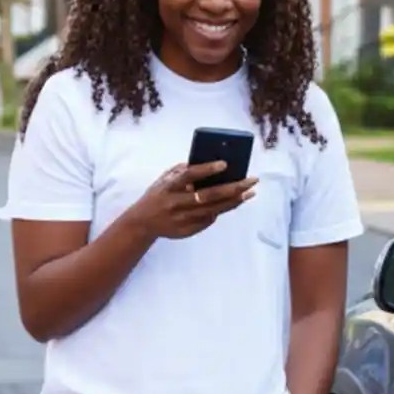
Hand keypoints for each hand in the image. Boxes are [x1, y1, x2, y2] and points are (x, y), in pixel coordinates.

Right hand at [128, 161, 258, 239]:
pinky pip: (209, 220)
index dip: (207, 170)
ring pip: (214, 210)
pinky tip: (235, 202)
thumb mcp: (165, 178)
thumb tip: (210, 162)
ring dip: (234, 201)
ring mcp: (182, 219)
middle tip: (252, 180)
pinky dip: (222, 210)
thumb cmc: (159, 194)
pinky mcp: (186, 231)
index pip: (189, 176)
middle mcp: (175, 203)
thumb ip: (183, 170)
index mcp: (169, 186)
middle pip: (209, 196)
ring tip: (250, 192)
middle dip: (233, 187)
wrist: (142, 222)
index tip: (225, 163)